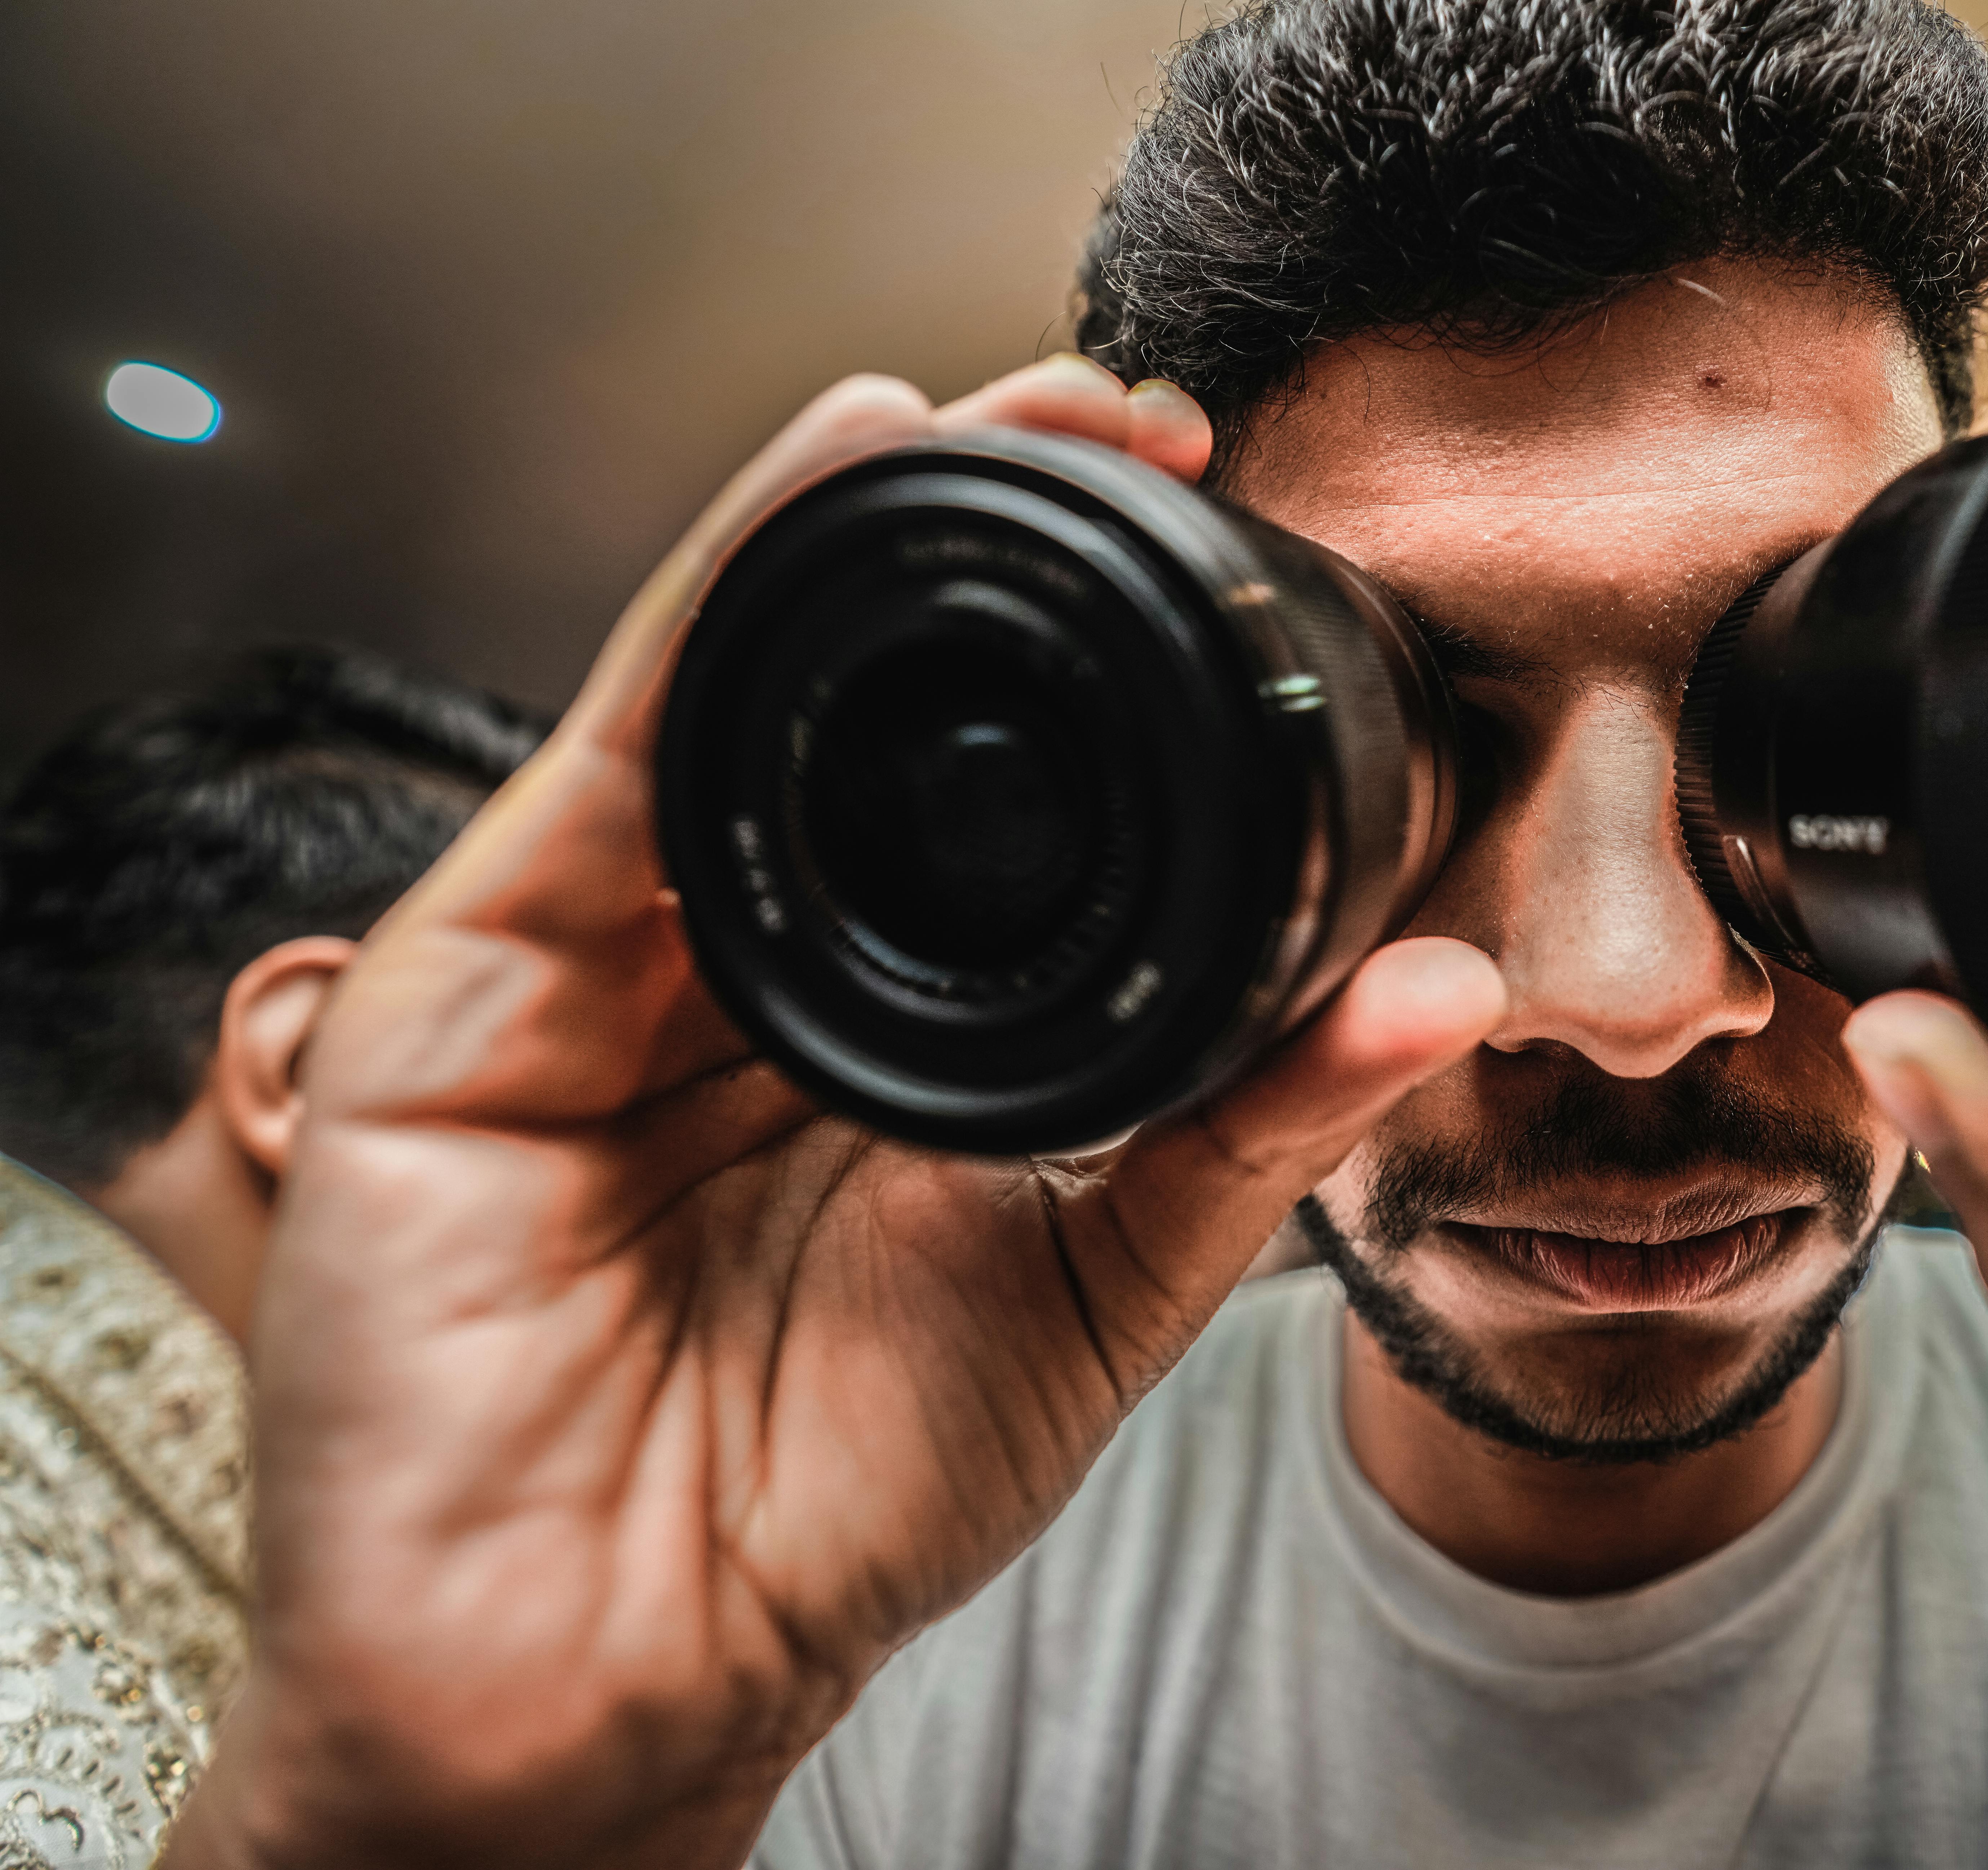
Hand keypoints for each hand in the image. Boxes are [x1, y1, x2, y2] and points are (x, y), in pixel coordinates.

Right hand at [165, 358, 1506, 1867]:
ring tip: (997, 401)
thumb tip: (1446, 992)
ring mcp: (598, 967)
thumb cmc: (844, 1494)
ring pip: (732, 691)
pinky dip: (719, 590)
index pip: (988, 803)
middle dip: (984, 550)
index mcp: (885, 1033)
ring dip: (858, 527)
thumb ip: (1253, 1133)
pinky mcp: (467, 980)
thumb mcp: (1098, 1291)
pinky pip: (618, 745)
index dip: (1091, 665)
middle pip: (858, 717)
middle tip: (1130, 422)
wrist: (632, 1659)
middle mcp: (739, 977)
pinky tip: (828, 471)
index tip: (1218, 538)